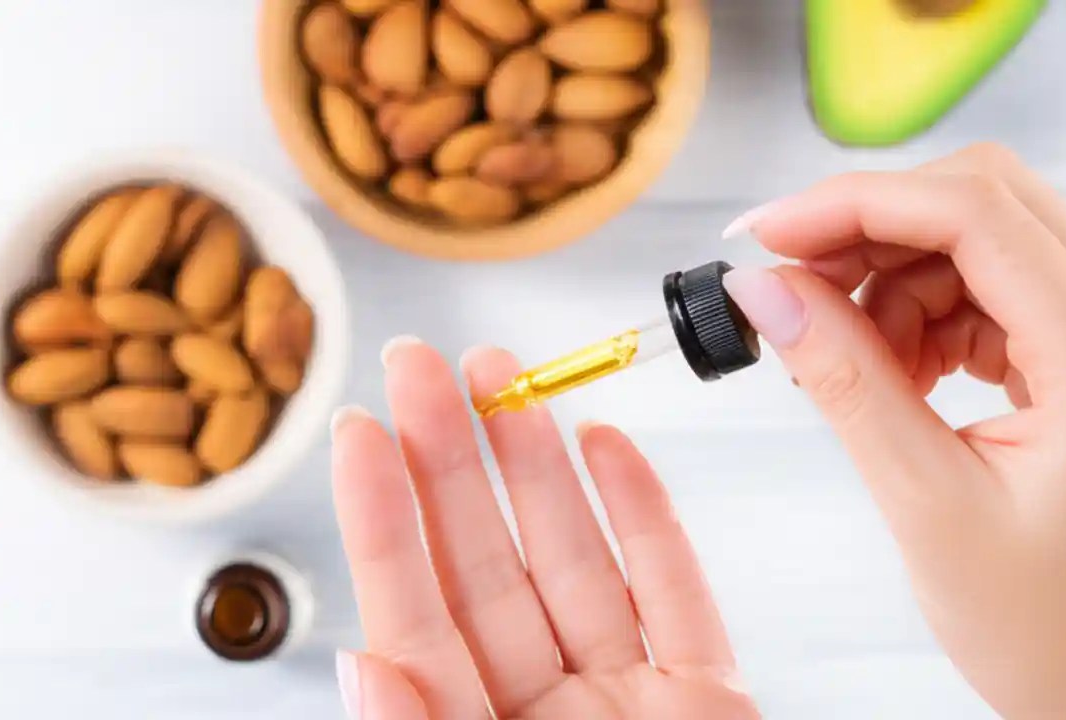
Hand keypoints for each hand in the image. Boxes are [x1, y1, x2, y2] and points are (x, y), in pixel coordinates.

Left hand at [330, 340, 759, 719]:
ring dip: (541, 463)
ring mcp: (627, 701)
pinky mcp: (707, 698)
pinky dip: (647, 515)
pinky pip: (675, 591)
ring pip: (576, 562)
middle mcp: (546, 712)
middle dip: (453, 461)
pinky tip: (607, 446)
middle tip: (422, 369)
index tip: (357, 430)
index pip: (415, 618)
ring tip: (503, 379)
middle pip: (487, 572)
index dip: (384, 521)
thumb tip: (361, 664)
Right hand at [723, 143, 1065, 718]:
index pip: (976, 213)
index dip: (855, 204)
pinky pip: (1001, 294)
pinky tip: (897, 376)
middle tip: (792, 288)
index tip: (769, 234)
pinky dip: (929, 317)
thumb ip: (844, 381)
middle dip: (873, 233)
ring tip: (852, 366)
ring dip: (896, 283)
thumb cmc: (1057, 635)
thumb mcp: (928, 506)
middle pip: (987, 206)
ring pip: (988, 244)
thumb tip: (766, 291)